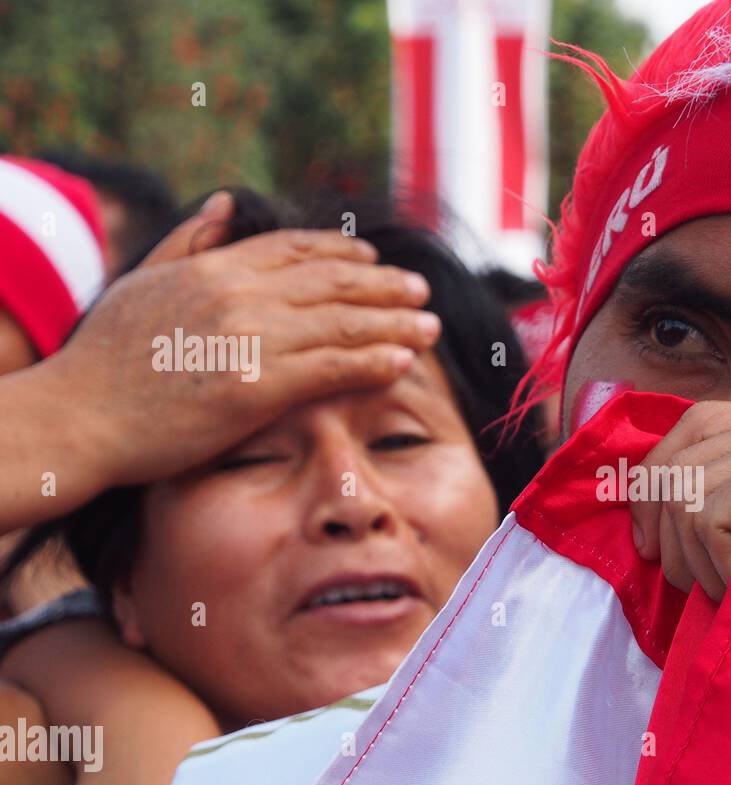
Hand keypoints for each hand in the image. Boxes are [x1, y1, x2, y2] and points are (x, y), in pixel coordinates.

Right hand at [47, 191, 439, 489]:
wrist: (81, 415)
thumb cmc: (105, 358)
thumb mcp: (143, 282)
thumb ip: (188, 241)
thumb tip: (223, 203)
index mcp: (214, 267)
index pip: (296, 249)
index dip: (343, 252)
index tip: (374, 258)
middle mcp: (240, 293)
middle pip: (333, 282)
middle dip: (385, 285)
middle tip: (421, 290)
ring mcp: (251, 338)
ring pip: (344, 323)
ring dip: (395, 324)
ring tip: (430, 326)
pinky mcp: (258, 385)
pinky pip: (333, 368)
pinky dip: (374, 362)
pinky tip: (403, 362)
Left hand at [628, 396, 730, 736]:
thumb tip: (639, 482)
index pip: (702, 425)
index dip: (659, 485)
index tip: (650, 548)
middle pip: (688, 447)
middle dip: (668, 525)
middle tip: (692, 587)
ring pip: (690, 484)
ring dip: (697, 559)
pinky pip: (712, 514)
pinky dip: (721, 570)